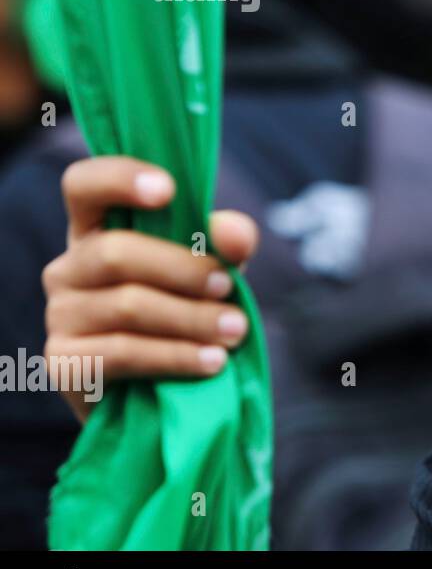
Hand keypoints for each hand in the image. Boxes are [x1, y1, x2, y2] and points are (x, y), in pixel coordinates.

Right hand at [42, 156, 258, 422]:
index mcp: (97, 229)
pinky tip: (213, 362)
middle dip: (183, 269)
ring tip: (235, 330)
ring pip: (127, 305)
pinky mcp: (64, 364)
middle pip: (115, 252)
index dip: (119, 178)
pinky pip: (122, 353)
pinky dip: (176, 356)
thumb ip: (225, 245)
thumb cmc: (186, 310)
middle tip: (228, 288)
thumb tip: (235, 234)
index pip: (84, 185)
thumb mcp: (212, 270)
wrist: (164, 390)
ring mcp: (60, 316)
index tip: (168, 189)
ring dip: (191, 318)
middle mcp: (68, 267)